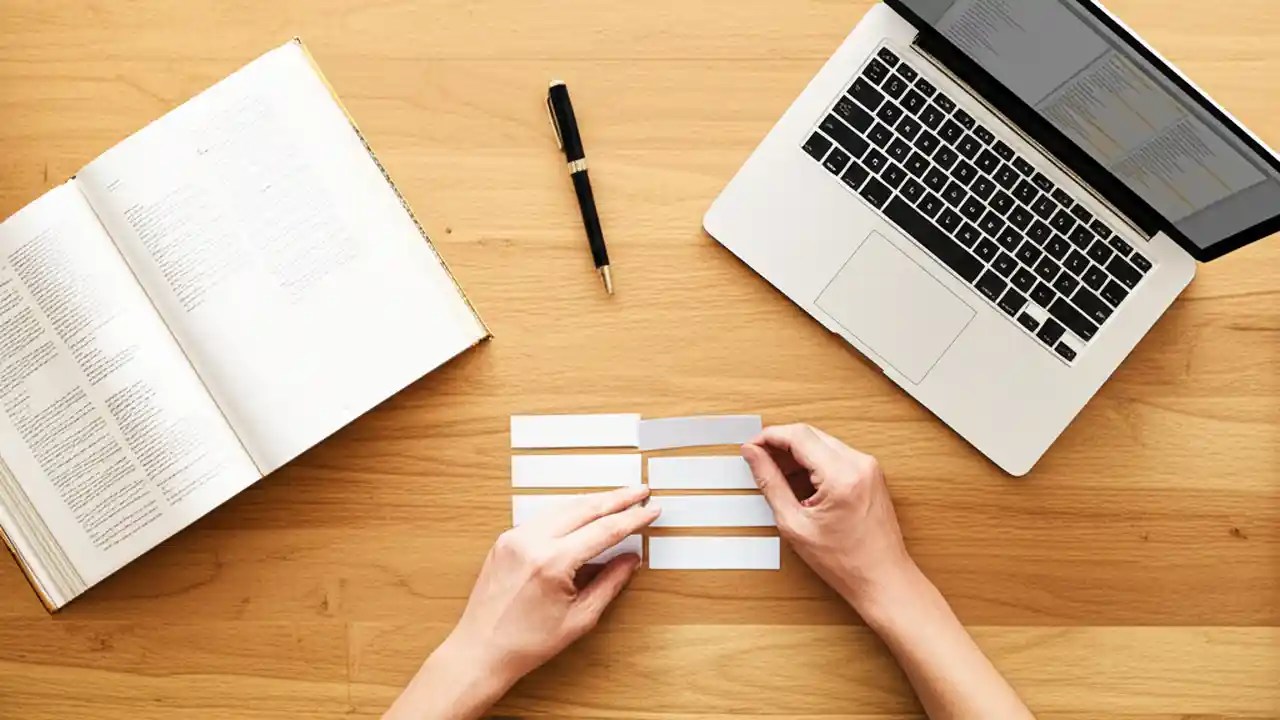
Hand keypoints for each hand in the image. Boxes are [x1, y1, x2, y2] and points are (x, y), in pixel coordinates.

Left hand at [385, 485, 658, 719]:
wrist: (480, 651)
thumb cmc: (527, 643)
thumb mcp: (579, 618)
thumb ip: (610, 583)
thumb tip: (631, 559)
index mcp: (552, 563)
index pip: (603, 530)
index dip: (632, 519)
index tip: (651, 510)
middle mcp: (531, 542)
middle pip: (584, 508)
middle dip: (616, 498)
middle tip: (641, 492)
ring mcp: (514, 537)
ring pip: (562, 507)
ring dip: (592, 501)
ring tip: (618, 499)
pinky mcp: (505, 540)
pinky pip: (543, 517)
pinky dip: (568, 512)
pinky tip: (583, 513)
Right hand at [742, 424, 913, 613]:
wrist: (882, 578)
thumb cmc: (846, 561)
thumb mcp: (795, 524)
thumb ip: (770, 483)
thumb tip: (754, 456)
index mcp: (841, 476)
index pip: (798, 435)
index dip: (769, 436)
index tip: (752, 446)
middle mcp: (859, 464)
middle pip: (809, 434)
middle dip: (780, 444)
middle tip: (759, 460)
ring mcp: (868, 466)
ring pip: (821, 442)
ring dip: (796, 453)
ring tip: (778, 476)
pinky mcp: (870, 473)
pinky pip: (835, 454)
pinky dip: (813, 462)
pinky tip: (799, 481)